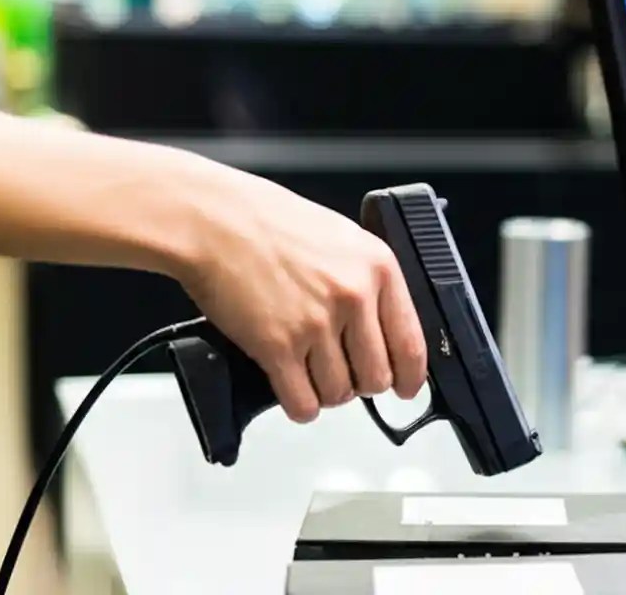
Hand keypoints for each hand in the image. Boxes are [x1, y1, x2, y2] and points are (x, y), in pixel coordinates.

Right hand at [178, 171, 427, 422]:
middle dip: (361, 384)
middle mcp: (353, 297)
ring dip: (327, 394)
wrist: (213, 219)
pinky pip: (303, 402)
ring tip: (311, 374)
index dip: (410, 377)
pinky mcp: (277, 346)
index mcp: (377, 268)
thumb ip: (367, 280)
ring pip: (340, 393)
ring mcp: (316, 324)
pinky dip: (300, 405)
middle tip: (345, 374)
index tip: (406, 388)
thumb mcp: (341, 238)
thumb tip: (384, 325)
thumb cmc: (268, 222)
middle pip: (377, 377)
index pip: (411, 344)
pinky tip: (293, 390)